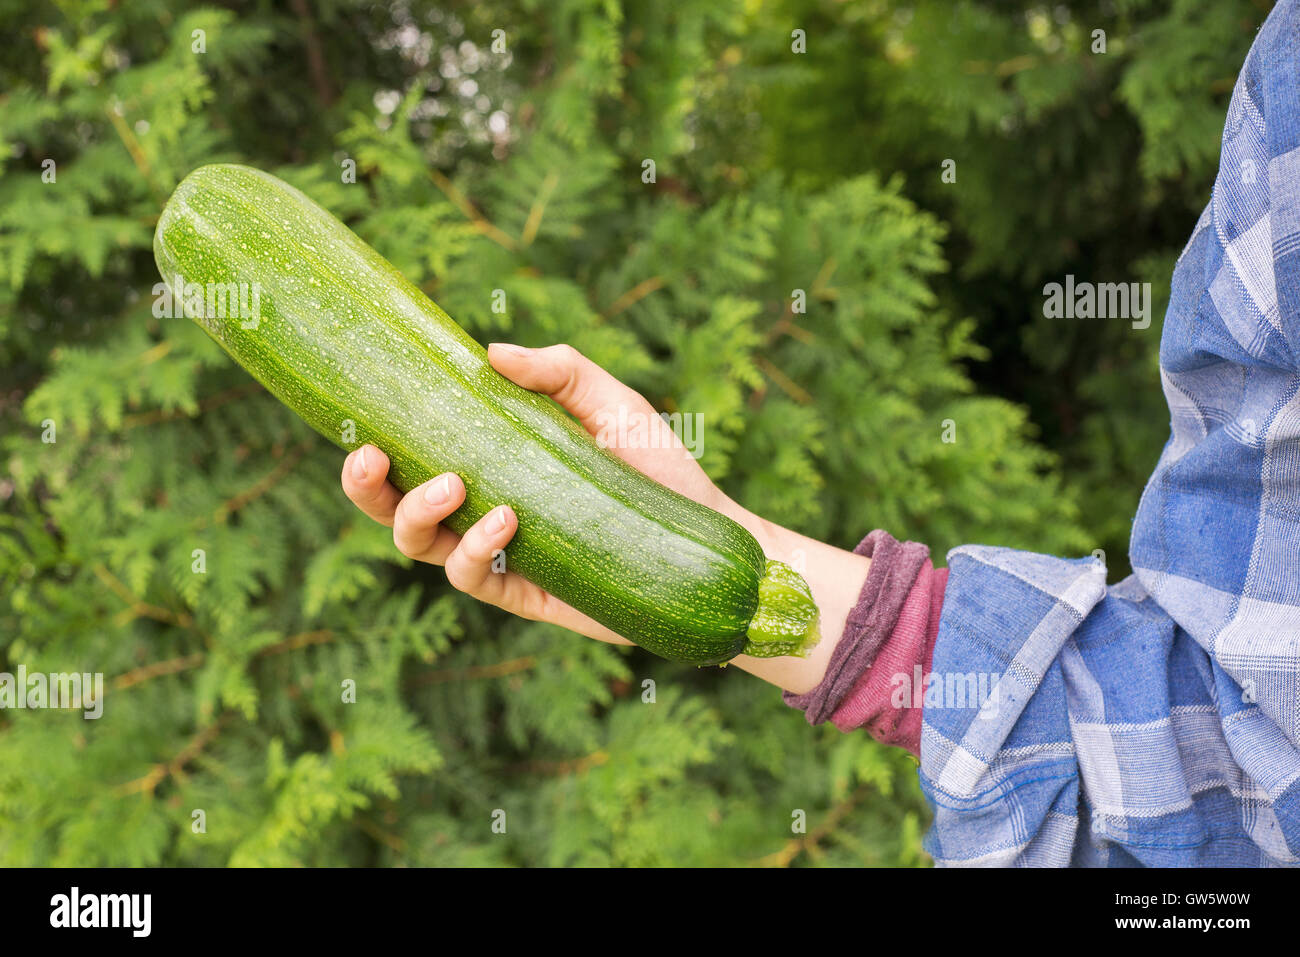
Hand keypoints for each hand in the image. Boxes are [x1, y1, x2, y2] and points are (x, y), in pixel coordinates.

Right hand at [341, 343, 869, 692]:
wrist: (711, 535)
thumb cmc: (658, 466)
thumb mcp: (612, 403)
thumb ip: (559, 371)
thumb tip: (491, 353)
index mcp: (491, 462)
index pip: (412, 456)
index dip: (371, 445)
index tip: (360, 420)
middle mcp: (483, 509)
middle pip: (393, 508)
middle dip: (364, 488)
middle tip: (372, 456)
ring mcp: (501, 553)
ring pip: (420, 546)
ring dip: (417, 514)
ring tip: (455, 483)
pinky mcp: (525, 592)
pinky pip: (472, 578)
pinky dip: (473, 548)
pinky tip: (506, 521)